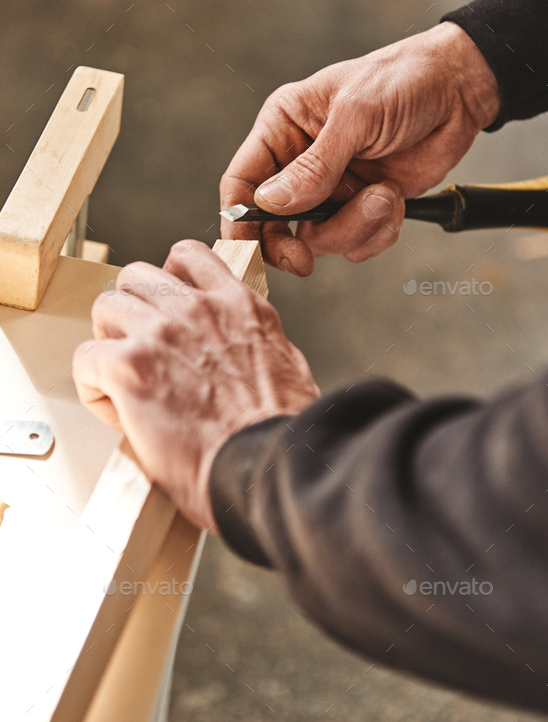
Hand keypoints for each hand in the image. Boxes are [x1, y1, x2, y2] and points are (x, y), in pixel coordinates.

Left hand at [72, 241, 318, 529]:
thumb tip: (243, 353)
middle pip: (136, 275)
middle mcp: (200, 309)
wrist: (266, 465)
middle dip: (133, 307)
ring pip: (106, 305)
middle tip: (139, 344)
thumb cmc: (280, 432)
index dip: (167, 278)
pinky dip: (93, 385)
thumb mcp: (287, 365)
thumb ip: (257, 342)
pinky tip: (114, 407)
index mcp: (240, 307)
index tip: (164, 302)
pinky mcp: (131, 366)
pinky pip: (86, 357)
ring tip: (121, 375)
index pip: (189, 257)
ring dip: (108, 339)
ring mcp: (163, 332)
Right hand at [220, 21, 498, 275]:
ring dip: (354, 227)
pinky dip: (379, 231)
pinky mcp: (364, 205)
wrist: (460, 91)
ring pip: (320, 239)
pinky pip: (357, 243)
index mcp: (283, 128)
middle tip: (305, 261)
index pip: (242, 182)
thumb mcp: (356, 115)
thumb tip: (271, 204)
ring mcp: (333, 188)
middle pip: (272, 224)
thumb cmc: (402, 81)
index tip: (246, 253)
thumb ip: (315, 165)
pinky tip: (396, 200)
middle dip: (290, 245)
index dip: (238, 222)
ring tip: (384, 195)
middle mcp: (301, 162)